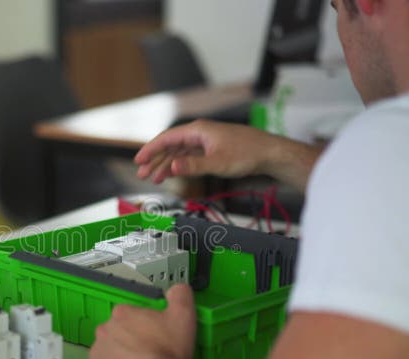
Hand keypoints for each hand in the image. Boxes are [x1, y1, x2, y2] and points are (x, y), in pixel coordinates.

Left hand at [85, 284, 196, 358]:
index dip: (142, 326)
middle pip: (115, 333)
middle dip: (128, 341)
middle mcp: (104, 329)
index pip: (129, 315)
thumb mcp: (183, 317)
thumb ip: (180, 296)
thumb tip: (177, 288)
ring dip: (118, 358)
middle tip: (147, 354)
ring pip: (107, 352)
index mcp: (122, 314)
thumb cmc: (168, 352)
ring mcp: (96, 353)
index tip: (153, 336)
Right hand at [135, 120, 319, 190]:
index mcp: (198, 131)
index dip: (151, 150)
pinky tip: (174, 173)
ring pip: (179, 152)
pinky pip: (189, 156)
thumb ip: (193, 166)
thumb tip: (172, 167)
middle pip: (171, 145)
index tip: (139, 161)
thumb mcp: (217, 163)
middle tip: (143, 174)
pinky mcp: (212, 149)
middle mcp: (200, 133)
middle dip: (155, 160)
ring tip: (155, 178)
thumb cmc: (247, 154)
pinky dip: (179, 165)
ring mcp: (206, 141)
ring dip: (166, 164)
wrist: (269, 153)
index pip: (167, 138)